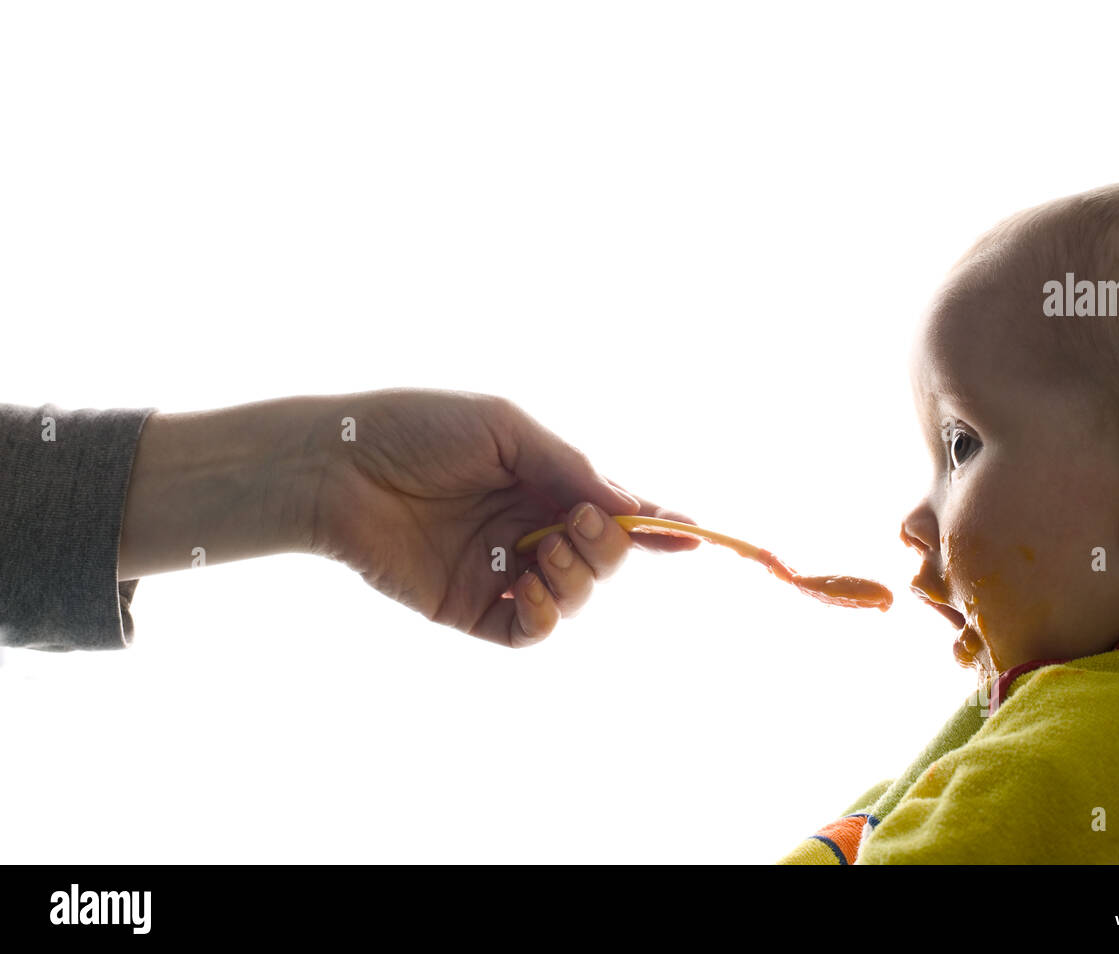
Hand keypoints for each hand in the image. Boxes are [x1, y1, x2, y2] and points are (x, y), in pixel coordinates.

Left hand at [309, 388, 697, 646]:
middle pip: (602, 557)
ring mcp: (501, 571)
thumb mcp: (506, 430)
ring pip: (573, 596)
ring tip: (544, 553)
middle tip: (579, 522)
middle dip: (609, 545)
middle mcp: (528, 529)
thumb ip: (570, 468)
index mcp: (542, 483)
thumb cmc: (418, 430)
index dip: (656, 525)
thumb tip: (631, 506)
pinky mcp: (469, 609)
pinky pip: (527, 632)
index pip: (612, 510)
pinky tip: (530, 591)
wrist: (339, 465)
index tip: (693, 536)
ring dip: (577, 579)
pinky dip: (543, 618)